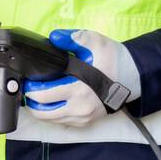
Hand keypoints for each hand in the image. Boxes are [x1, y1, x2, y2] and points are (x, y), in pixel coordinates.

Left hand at [24, 29, 141, 126]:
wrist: (133, 76)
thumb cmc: (112, 59)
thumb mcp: (94, 42)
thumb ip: (73, 38)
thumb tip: (54, 37)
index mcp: (80, 88)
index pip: (43, 95)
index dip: (30, 88)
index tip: (27, 79)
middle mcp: (80, 107)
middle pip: (42, 112)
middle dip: (30, 101)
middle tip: (28, 88)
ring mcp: (84, 117)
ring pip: (50, 120)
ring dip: (39, 109)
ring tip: (36, 95)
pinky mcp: (87, 122)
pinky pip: (62, 122)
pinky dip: (52, 114)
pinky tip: (51, 102)